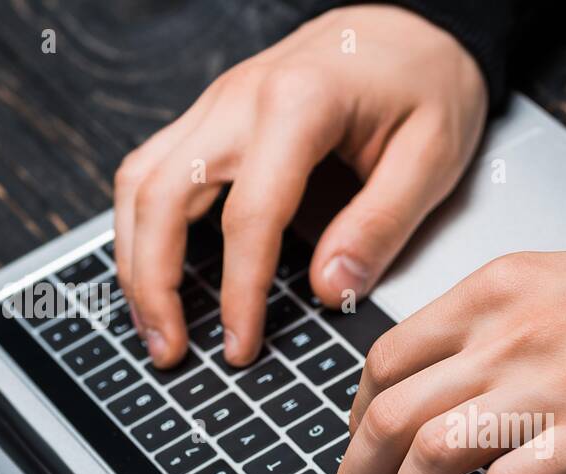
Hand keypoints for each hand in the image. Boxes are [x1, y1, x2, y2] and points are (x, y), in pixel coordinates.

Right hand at [112, 5, 486, 366]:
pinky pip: (154, 168)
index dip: (239, 292)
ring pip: (140, 179)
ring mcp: (218, 103)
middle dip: (154, 281)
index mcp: (300, 104)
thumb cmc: (427, 82)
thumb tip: (331, 290)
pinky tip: (156, 270)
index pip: (250, 215)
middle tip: (169, 349)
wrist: (414, 25)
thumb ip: (381, 225)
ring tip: (153, 325)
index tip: (241, 346)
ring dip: (134, 257)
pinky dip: (144, 225)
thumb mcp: (431, 156)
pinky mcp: (214, 116)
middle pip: (162, 194)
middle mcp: (241, 98)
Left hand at [335, 236, 565, 473]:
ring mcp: (548, 386)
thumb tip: (447, 381)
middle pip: (386, 416)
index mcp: (498, 290)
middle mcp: (508, 333)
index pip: (386, 359)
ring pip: (425, 456)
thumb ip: (498, 322)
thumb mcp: (565, 281)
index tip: (362, 453)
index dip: (356, 421)